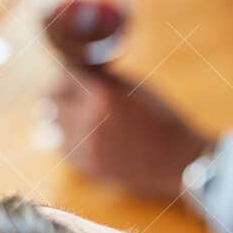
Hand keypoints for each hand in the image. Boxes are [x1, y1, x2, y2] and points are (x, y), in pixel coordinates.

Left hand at [50, 66, 211, 203]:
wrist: (178, 160)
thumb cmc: (162, 117)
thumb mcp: (136, 86)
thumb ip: (103, 77)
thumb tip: (78, 66)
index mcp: (101, 96)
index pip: (65, 74)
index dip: (69, 69)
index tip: (74, 69)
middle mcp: (86, 121)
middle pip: (54, 99)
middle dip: (64, 90)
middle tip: (75, 88)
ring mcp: (84, 147)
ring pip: (55, 123)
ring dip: (65, 113)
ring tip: (82, 110)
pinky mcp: (85, 166)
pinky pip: (64, 144)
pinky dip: (71, 135)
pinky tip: (88, 131)